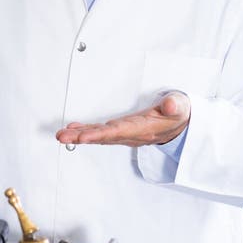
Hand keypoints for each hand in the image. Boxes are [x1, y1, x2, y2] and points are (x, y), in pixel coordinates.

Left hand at [55, 91, 189, 147]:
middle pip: (103, 137)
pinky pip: (101, 132)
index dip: (101, 135)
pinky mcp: (121, 130)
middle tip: (63, 137)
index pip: (119, 132)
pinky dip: (86, 131)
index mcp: (144, 129)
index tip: (84, 137)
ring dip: (79, 135)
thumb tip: (169, 104)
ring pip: (99, 136)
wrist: (181, 124)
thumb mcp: (181, 107)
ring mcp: (125, 134)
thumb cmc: (178, 114)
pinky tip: (73, 129)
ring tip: (61, 135)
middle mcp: (131, 134)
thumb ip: (175, 105)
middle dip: (82, 137)